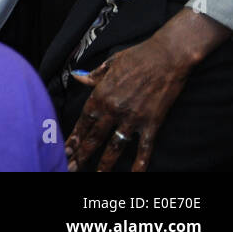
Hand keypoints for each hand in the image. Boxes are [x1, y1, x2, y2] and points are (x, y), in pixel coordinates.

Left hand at [65, 9, 223, 170]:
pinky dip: (140, 162)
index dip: (74, 137)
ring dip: (105, 163)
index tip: (66, 150)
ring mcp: (133, 117)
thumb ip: (93, 76)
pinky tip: (135, 174)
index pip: (83, 121)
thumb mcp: (109, 63)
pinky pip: (144, 147)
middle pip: (94, 137)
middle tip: (72, 168)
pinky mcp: (152, 122)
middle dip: (82, 155)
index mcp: (101, 94)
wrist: (166, 56)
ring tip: (97, 175)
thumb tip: (78, 76)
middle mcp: (113, 109)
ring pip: (115, 146)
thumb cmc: (137, 56)